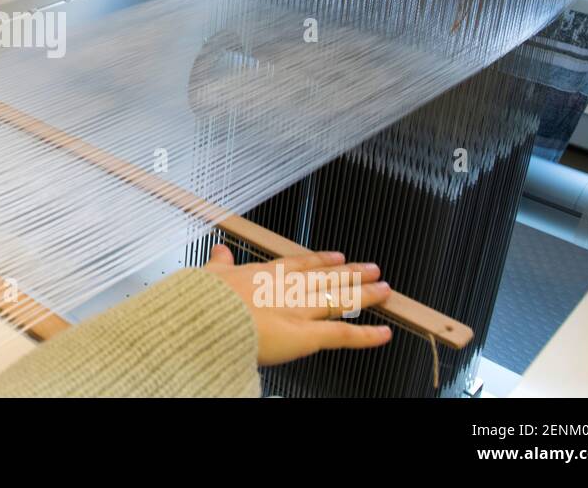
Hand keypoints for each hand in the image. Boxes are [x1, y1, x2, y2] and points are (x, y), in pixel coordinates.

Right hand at [204, 244, 393, 365]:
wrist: (204, 320)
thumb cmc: (203, 302)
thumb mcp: (208, 275)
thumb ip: (219, 264)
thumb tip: (219, 251)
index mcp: (262, 275)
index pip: (299, 264)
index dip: (320, 261)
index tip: (336, 256)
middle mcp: (286, 289)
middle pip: (326, 278)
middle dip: (351, 273)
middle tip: (373, 268)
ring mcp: (299, 310)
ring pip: (340, 300)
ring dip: (364, 294)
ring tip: (385, 290)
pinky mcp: (307, 335)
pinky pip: (343, 335)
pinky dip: (366, 335)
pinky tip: (384, 333)